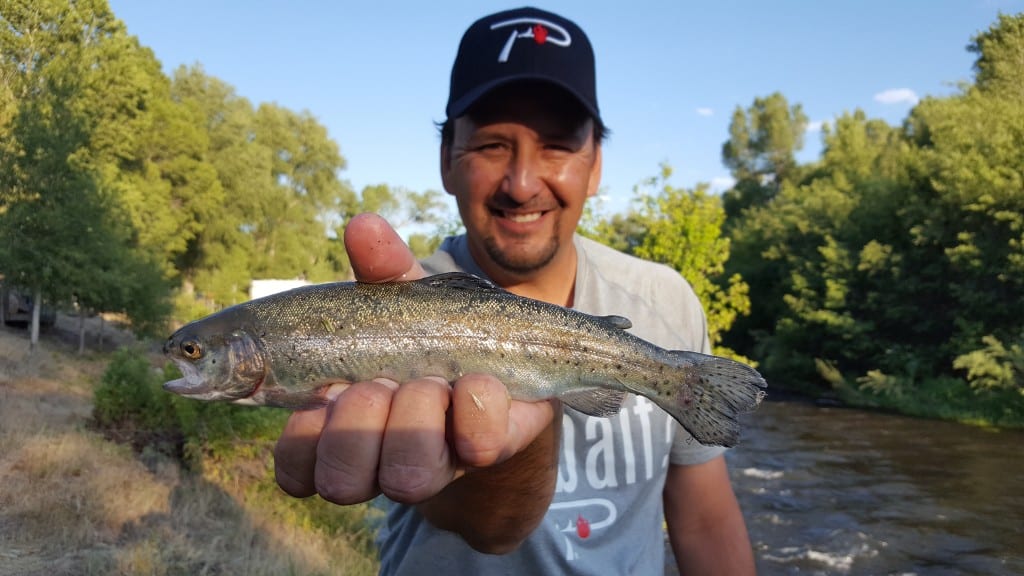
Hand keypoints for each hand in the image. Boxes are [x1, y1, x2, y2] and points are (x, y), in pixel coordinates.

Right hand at [273, 213, 557, 506]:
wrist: (512, 366)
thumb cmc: (437, 334)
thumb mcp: (403, 298)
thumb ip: (381, 267)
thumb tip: (361, 225)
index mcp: (340, 429)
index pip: (294, 467)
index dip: (304, 440)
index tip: (324, 390)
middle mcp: (380, 461)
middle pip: (339, 478)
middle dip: (362, 420)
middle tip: (385, 381)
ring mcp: (435, 462)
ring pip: (403, 477)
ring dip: (416, 416)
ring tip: (431, 381)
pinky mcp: (488, 451)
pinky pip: (478, 444)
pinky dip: (477, 403)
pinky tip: (479, 380)